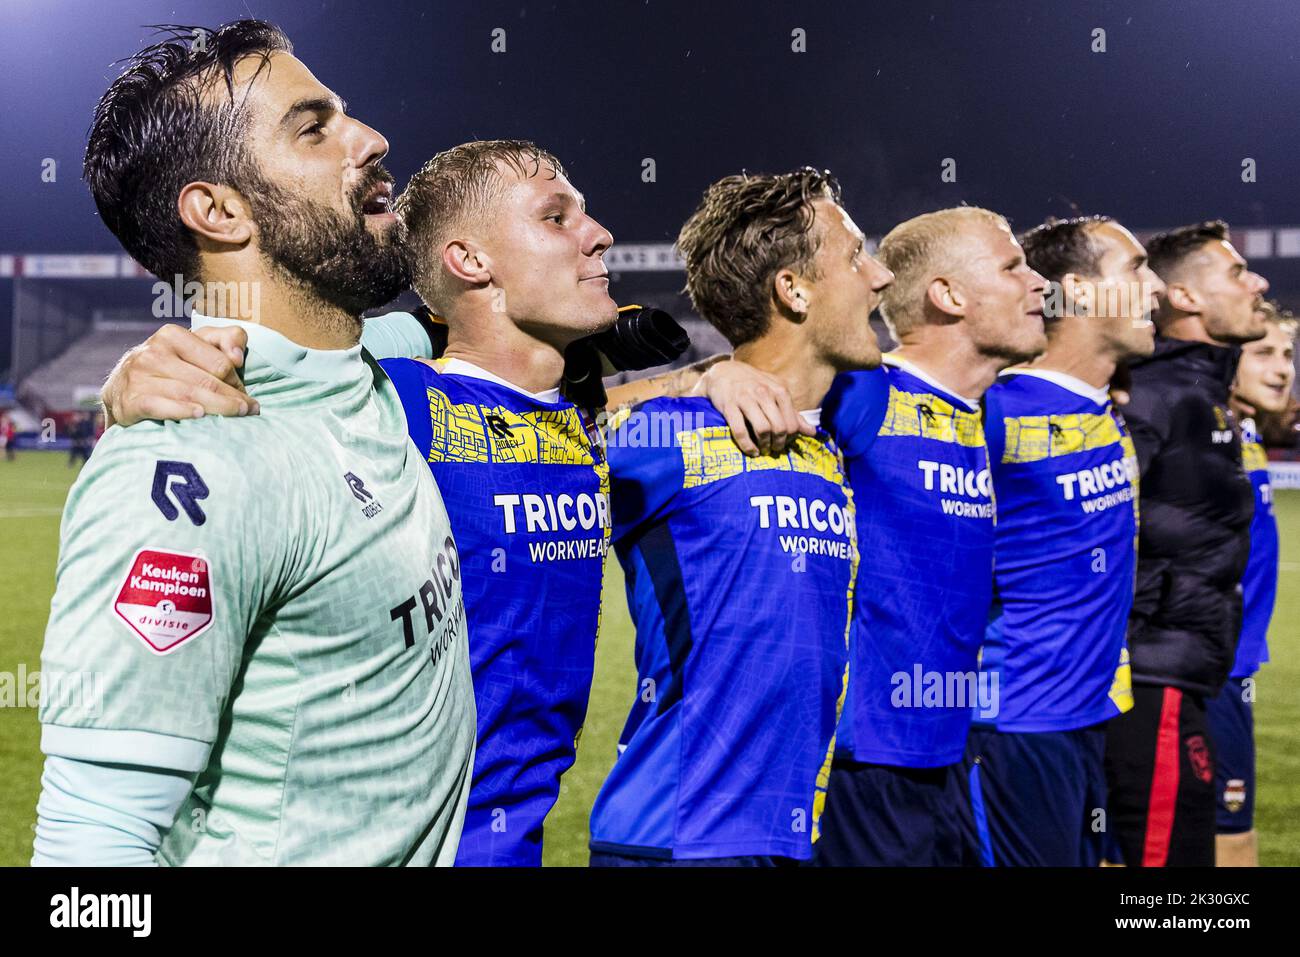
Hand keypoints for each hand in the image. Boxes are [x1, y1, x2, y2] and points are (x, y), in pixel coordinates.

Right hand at [103, 323, 256, 426]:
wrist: (121, 390)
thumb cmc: (169, 367)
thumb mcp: (194, 346)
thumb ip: (224, 339)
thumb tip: (238, 356)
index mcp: (172, 335)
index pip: (218, 362)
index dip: (236, 379)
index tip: (245, 394)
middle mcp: (153, 352)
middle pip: (206, 380)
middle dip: (233, 397)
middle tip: (251, 410)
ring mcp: (139, 376)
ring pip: (189, 394)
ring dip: (218, 407)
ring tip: (238, 416)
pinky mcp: (130, 399)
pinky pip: (161, 406)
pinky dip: (181, 411)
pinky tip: (199, 416)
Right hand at [692, 359, 813, 455]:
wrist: (724, 372)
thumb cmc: (754, 385)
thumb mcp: (776, 393)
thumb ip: (793, 413)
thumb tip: (812, 432)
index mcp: (779, 390)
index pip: (792, 422)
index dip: (791, 438)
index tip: (786, 443)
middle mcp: (764, 393)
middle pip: (779, 427)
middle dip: (779, 444)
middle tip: (775, 450)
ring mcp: (746, 399)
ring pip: (762, 429)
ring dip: (764, 445)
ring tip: (763, 450)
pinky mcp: (729, 407)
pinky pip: (740, 431)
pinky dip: (747, 445)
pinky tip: (751, 451)